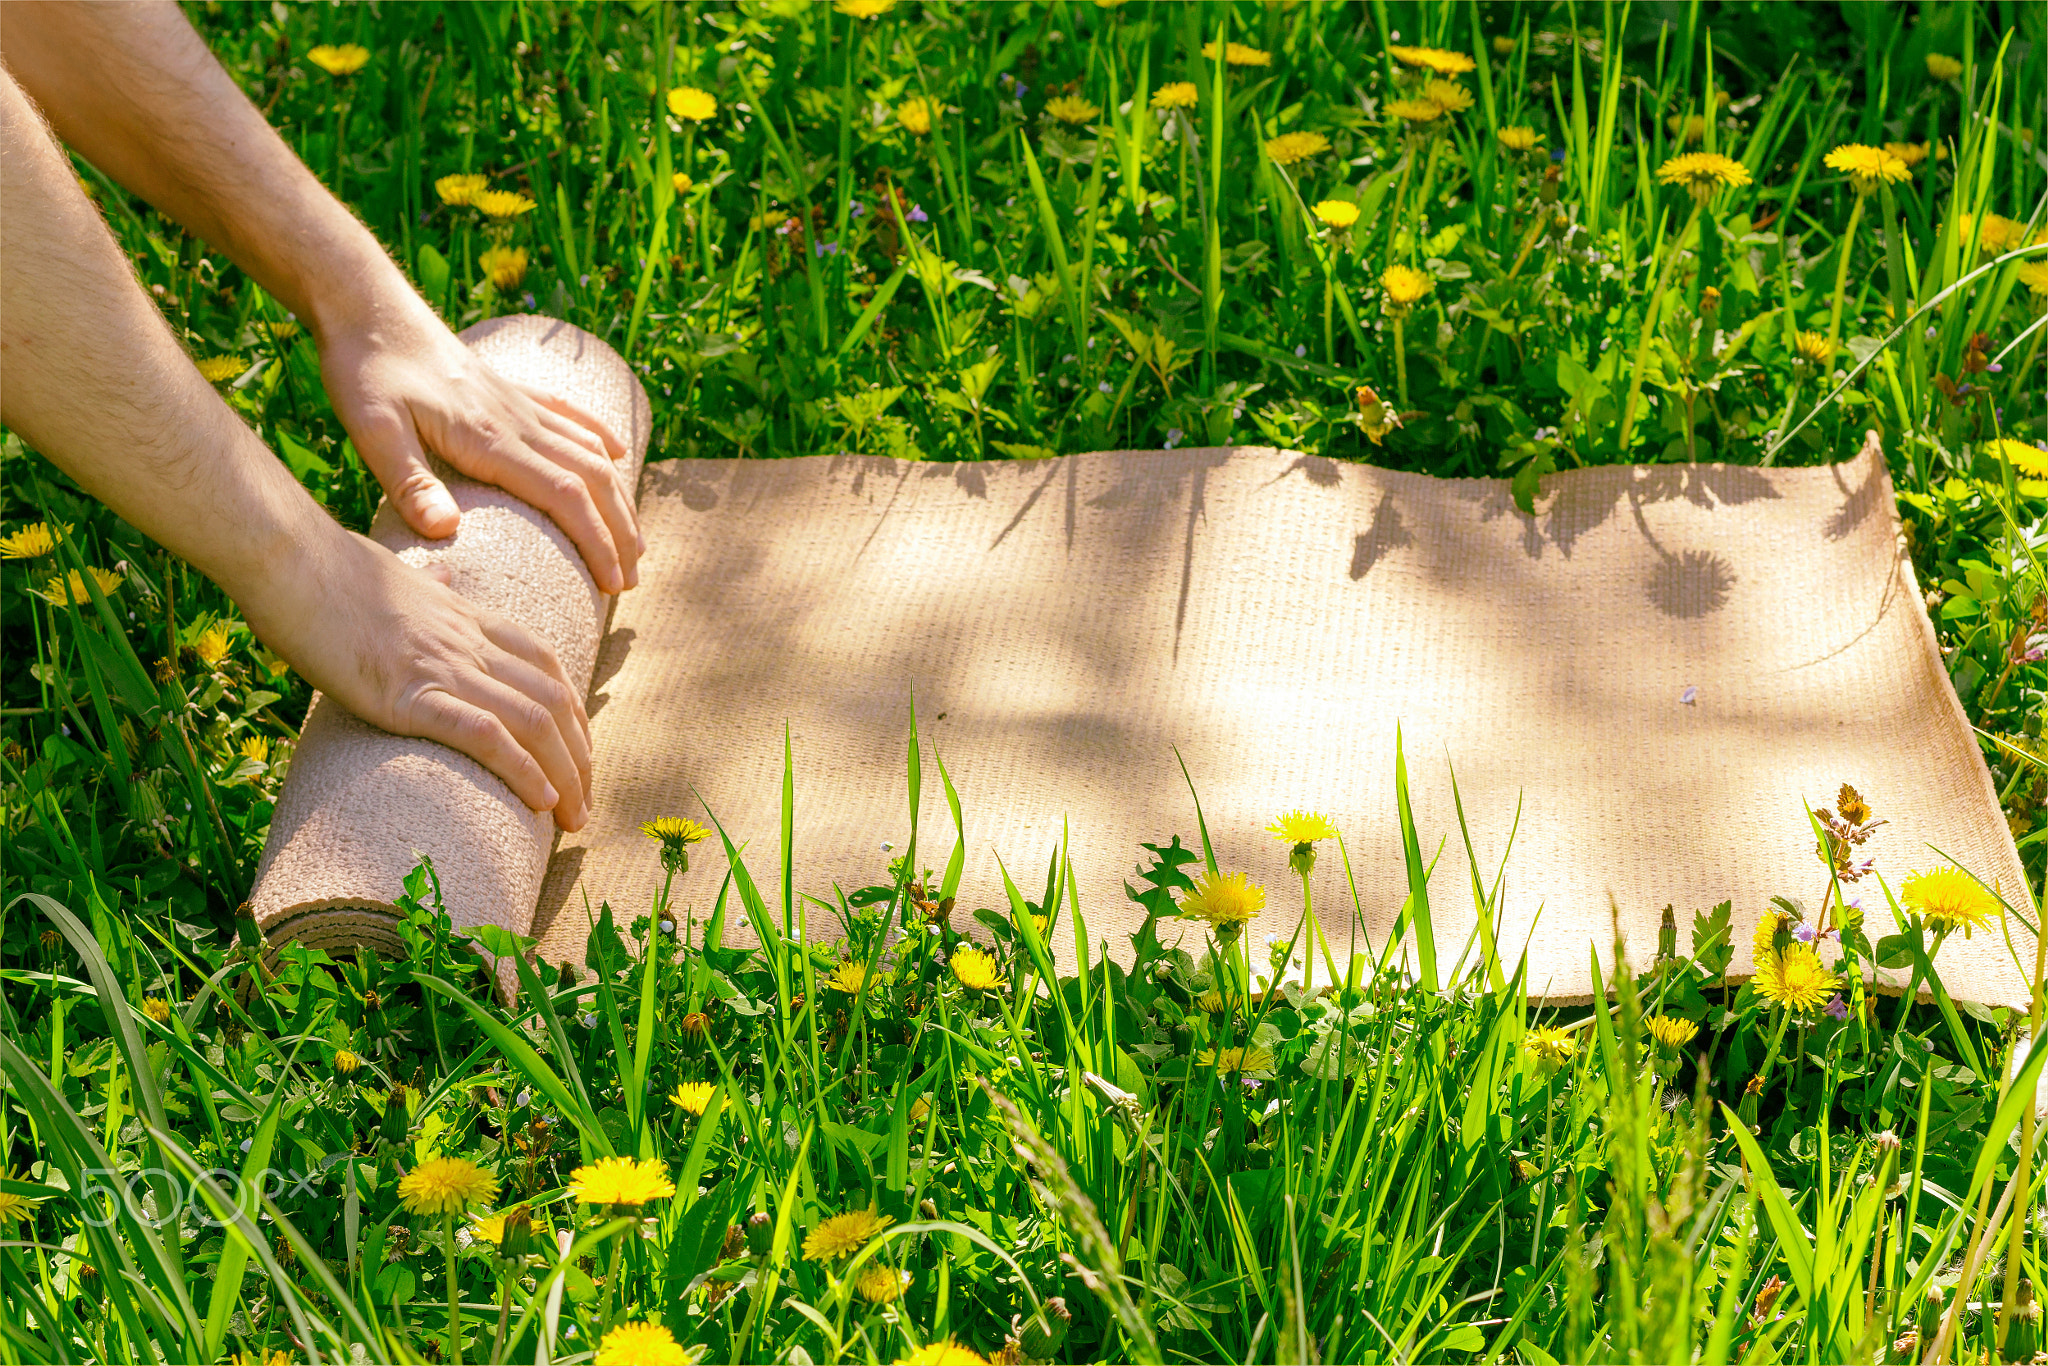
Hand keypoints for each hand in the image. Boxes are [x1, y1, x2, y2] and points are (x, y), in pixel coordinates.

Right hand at [252, 530, 593, 830]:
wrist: (288, 557)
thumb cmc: (326, 571)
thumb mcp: (397, 577)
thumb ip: (430, 587)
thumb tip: (443, 578)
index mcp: (468, 617)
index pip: (548, 667)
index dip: (573, 717)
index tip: (579, 757)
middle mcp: (469, 642)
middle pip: (554, 702)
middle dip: (579, 760)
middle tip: (584, 807)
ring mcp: (443, 666)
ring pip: (533, 722)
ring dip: (564, 777)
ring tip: (573, 819)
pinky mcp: (409, 693)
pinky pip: (484, 734)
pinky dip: (521, 769)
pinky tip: (539, 801)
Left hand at [318, 297, 642, 593]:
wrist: (367, 305)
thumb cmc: (364, 371)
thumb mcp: (373, 432)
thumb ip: (410, 483)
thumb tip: (445, 533)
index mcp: (489, 439)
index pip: (565, 497)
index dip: (597, 543)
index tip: (612, 583)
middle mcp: (517, 421)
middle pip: (593, 479)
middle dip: (620, 533)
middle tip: (631, 580)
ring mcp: (518, 403)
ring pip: (591, 452)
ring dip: (619, 498)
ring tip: (632, 539)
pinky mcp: (511, 390)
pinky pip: (571, 416)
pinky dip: (603, 438)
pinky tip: (620, 455)